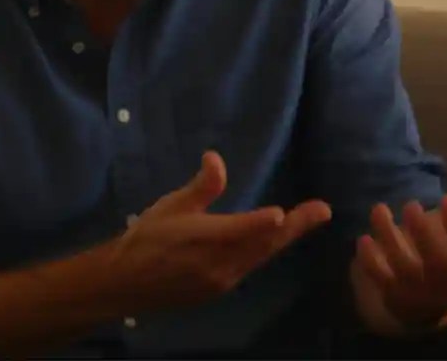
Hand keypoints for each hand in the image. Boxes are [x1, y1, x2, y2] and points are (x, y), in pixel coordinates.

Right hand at [106, 151, 331, 311]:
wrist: (124, 283)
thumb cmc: (146, 237)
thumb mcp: (170, 207)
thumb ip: (200, 187)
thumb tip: (216, 158)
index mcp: (201, 240)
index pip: (237, 231)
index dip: (260, 223)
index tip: (282, 213)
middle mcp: (216, 264)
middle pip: (262, 245)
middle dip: (294, 227)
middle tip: (322, 211)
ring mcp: (220, 280)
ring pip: (260, 257)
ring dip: (284, 239)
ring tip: (308, 219)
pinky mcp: (220, 289)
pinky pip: (250, 267)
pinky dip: (266, 252)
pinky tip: (277, 239)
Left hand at [354, 171, 446, 327]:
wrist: (420, 301)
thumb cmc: (446, 254)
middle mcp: (445, 283)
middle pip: (438, 262)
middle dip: (424, 233)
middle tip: (411, 205)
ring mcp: (418, 292)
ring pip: (405, 268)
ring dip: (390, 238)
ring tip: (379, 210)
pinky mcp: (392, 296)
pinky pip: (380, 281)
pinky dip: (371, 261)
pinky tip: (364, 239)